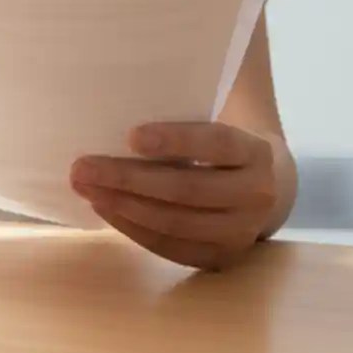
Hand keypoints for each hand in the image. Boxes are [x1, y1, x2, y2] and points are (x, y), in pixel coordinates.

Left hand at [70, 122, 277, 269]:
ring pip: (175, 223)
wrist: (268, 188)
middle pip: (187, 189)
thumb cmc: (222, 148)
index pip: (217, 143)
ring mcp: (241, 233)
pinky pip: (169, 247)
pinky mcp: (219, 257)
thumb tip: (121, 94)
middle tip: (83, 167)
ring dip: (123, 206)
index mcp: (256, 152)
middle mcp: (256, 195)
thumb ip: (184, 110)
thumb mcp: (218, 122)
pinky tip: (104, 208)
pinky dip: (132, 228)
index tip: (131, 136)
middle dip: (129, 178)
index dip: (176, 140)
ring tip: (86, 188)